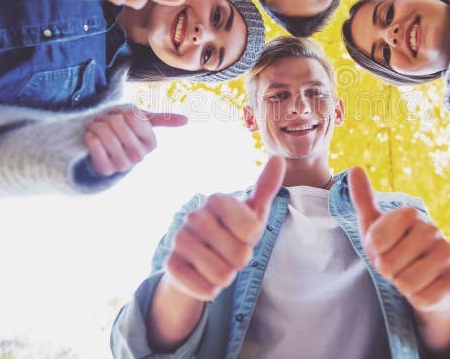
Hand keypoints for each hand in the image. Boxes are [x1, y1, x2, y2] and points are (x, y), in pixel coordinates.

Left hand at [83, 108, 187, 175]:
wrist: (104, 146)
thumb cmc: (125, 129)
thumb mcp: (142, 121)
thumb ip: (163, 119)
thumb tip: (187, 120)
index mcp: (151, 143)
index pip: (135, 118)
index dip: (125, 113)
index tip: (121, 117)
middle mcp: (139, 157)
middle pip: (119, 125)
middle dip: (109, 118)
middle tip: (106, 120)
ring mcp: (122, 165)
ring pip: (106, 135)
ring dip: (97, 126)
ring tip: (97, 126)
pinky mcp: (105, 170)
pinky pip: (95, 146)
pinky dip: (90, 137)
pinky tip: (91, 136)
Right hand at [164, 157, 284, 301]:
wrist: (198, 259)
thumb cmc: (232, 231)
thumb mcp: (252, 212)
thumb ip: (266, 188)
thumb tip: (279, 159)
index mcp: (217, 200)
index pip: (252, 230)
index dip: (252, 239)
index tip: (243, 233)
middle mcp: (194, 216)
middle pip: (239, 256)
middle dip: (240, 260)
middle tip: (229, 251)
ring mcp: (179, 240)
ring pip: (222, 275)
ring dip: (226, 276)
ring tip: (217, 263)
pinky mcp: (170, 266)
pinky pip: (205, 290)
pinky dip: (210, 290)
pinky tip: (203, 276)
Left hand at [348, 167, 449, 314]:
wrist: (423, 279)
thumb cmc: (394, 249)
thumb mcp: (374, 228)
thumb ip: (363, 200)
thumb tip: (355, 169)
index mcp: (411, 214)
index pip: (376, 240)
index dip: (374, 251)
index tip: (382, 248)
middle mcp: (433, 230)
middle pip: (389, 264)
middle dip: (388, 271)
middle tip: (397, 265)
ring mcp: (449, 253)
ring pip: (407, 283)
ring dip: (403, 286)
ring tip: (409, 276)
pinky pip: (424, 299)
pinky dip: (418, 299)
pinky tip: (425, 288)